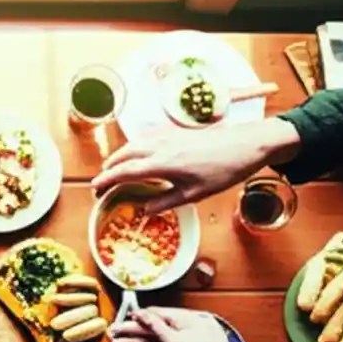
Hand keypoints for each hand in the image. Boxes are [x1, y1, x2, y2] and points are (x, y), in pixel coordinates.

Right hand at [91, 118, 299, 212]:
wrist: (247, 144)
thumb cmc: (223, 171)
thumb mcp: (195, 194)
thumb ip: (167, 201)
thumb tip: (145, 210)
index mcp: (162, 164)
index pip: (125, 172)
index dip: (106, 180)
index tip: (95, 188)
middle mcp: (160, 146)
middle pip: (124, 154)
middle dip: (109, 167)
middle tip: (102, 181)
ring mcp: (167, 135)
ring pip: (134, 143)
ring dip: (120, 155)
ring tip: (116, 168)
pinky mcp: (176, 131)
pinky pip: (146, 137)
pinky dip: (135, 146)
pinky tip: (139, 153)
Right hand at [110, 307, 243, 341]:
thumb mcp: (176, 340)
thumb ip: (157, 326)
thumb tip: (143, 314)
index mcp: (188, 319)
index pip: (159, 313)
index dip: (141, 316)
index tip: (126, 317)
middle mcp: (185, 329)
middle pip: (154, 328)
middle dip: (134, 330)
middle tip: (117, 331)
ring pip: (156, 341)